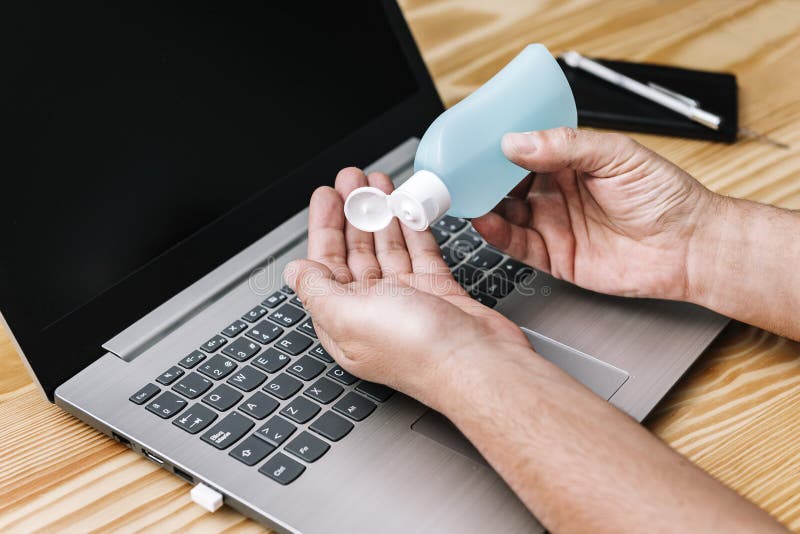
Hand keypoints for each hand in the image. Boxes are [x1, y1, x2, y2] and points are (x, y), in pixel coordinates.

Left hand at [283, 167, 531, 410]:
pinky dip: (414, 229)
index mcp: (344, 320)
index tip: (327, 195)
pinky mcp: (438, 293)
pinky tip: (408, 208)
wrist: (477, 364)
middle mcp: (374, 311)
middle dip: (353, 213)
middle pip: (356, 252)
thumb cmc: (416, 349)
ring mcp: (407, 301)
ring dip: (382, 215)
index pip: (325, 265)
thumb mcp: (349, 315)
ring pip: (389, 248)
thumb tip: (293, 271)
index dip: (324, 228)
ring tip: (380, 184)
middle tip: (354, 179)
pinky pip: (421, 252)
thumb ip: (317, 290)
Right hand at [471, 127, 721, 299]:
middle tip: (458, 170)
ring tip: (463, 195)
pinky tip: (484, 221)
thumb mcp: (617, 155)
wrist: (689, 248)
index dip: (497, 146)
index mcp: (569, 162)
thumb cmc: (665, 197)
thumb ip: (566, 145)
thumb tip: (518, 142)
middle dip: (481, 177)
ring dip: (482, 204)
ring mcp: (552, 224)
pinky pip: (516, 244)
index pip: (523, 150)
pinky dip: (496, 234)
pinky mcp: (553, 256)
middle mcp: (556, 192)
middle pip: (505, 183)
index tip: (474, 141)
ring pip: (505, 213)